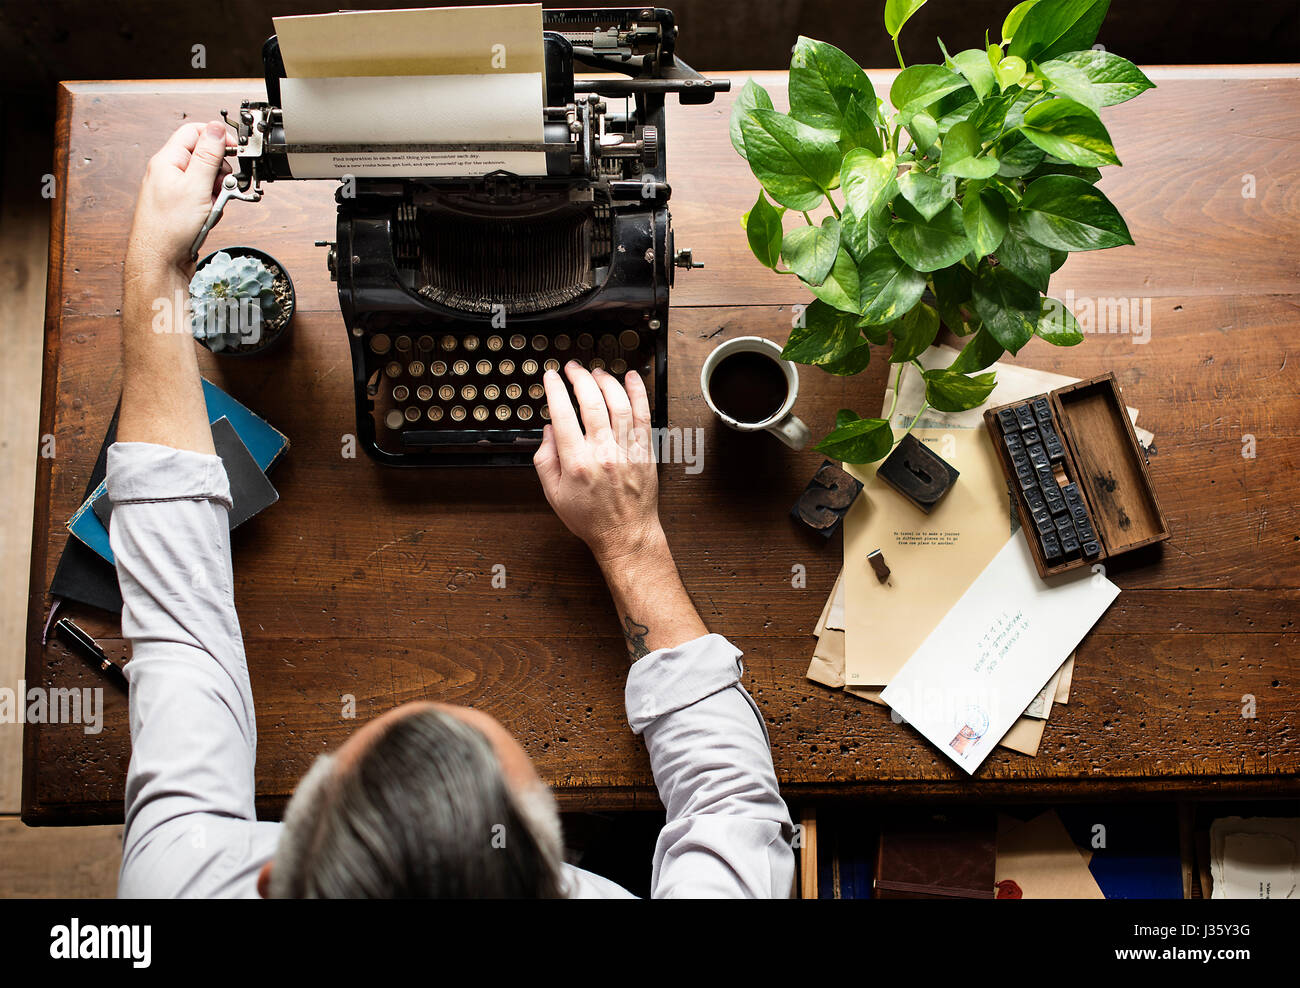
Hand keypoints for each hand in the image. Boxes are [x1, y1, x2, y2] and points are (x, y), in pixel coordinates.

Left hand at [125, 121, 232, 281]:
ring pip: (206, 180)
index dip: (217, 137)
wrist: (159, 260)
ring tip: (213, 206)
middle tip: (224, 186)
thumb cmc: (168, 227)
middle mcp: (169, 172)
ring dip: (217, 193)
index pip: (194, 132)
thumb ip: (208, 155)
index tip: (234, 150)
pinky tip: (207, 217)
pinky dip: (211, 206)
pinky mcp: (182, 207)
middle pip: (204, 157)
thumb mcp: (195, 185)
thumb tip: (215, 128)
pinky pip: (203, 198)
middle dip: (220, 172)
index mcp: (168, 160)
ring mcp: (175, 190)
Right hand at [533, 362, 661, 563]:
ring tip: (596, 372)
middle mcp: (603, 453)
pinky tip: (631, 377)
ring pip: (618, 403)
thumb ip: (545, 460)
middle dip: (579, 378)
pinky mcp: (645, 451)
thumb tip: (549, 430)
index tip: (551, 376)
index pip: (563, 415)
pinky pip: (644, 414)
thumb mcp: (553, 494)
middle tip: (572, 368)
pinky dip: (638, 392)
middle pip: (591, 402)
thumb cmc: (590, 518)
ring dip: (606, 381)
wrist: (625, 534)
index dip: (555, 390)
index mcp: (576, 462)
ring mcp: (627, 450)